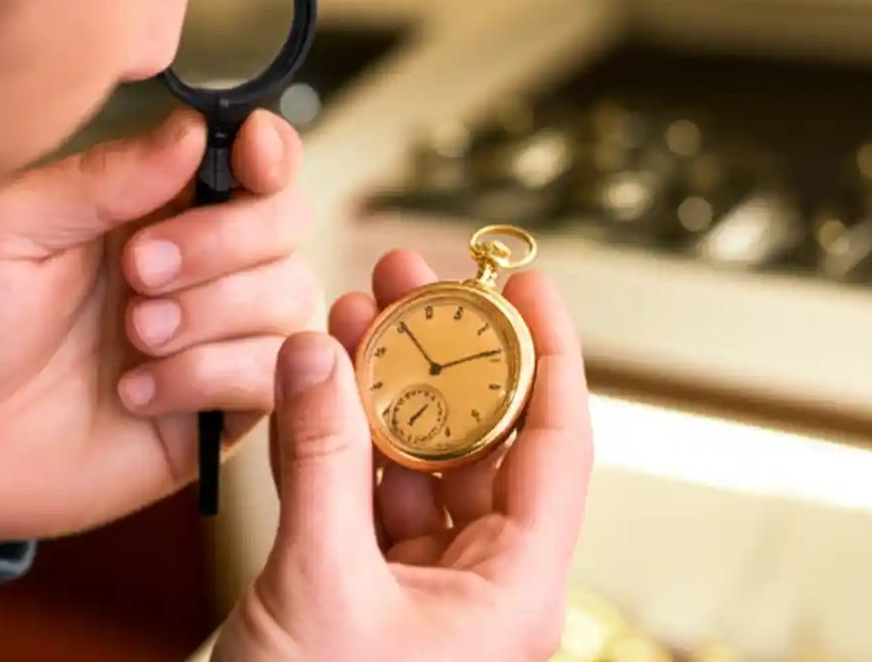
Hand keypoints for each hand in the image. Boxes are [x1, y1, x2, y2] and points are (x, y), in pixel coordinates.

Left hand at [0, 108, 317, 544]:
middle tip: (138, 274)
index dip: (270, 153)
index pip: (253, 164)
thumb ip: (102, 179)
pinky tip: (136, 394)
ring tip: (133, 342)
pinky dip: (210, 378)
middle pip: (286, 225)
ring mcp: (217, 340)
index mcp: (154, 207)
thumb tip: (193, 130)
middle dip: (223, 243)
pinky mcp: (220, 413)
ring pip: (288, 299)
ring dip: (213, 315)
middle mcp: (201, 267)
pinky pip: (273, 378)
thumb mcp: (5, 229)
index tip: (250, 154)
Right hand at [213, 251, 592, 661]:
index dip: (547, 355)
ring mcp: (419, 584)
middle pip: (480, 440)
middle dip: (441, 355)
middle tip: (409, 280)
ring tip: (351, 312)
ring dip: (379, 387)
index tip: (525, 284)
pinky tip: (315, 380)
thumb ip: (322, 461)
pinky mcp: (362, 585)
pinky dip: (337, 436)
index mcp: (513, 591)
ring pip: (414, 459)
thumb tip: (314, 354)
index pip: (556, 446)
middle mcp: (479, 583)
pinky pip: (362, 492)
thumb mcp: (320, 584)